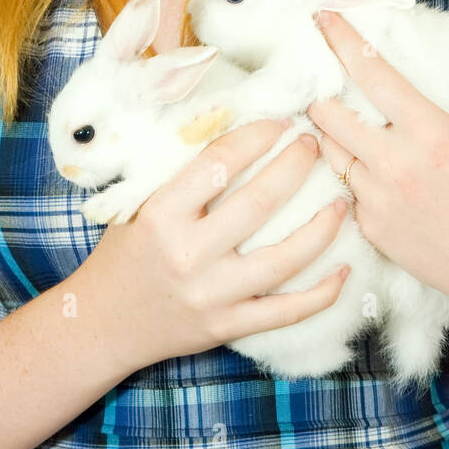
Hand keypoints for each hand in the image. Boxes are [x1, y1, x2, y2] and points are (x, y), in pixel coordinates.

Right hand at [76, 118, 351, 371]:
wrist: (103, 324)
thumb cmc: (124, 253)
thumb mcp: (138, 205)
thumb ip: (181, 175)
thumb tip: (236, 129)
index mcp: (162, 214)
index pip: (219, 163)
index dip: (257, 136)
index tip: (282, 121)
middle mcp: (188, 254)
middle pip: (259, 203)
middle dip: (296, 167)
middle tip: (315, 145)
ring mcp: (211, 295)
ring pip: (284, 260)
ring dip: (322, 228)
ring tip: (343, 203)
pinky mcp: (227, 327)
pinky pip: (286, 311)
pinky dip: (321, 293)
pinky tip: (346, 271)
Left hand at [306, 9, 448, 322]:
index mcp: (431, 133)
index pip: (370, 72)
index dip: (341, 38)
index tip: (323, 14)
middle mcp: (396, 165)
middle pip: (327, 113)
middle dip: (318, 87)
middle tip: (319, 75)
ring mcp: (379, 201)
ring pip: (332, 151)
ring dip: (332, 131)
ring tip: (341, 118)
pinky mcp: (372, 230)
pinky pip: (348, 189)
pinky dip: (353, 172)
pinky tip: (370, 166)